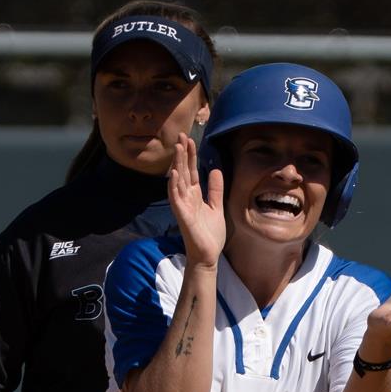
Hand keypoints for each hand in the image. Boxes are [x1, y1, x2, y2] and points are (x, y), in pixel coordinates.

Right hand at [168, 134, 224, 268]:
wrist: (208, 255)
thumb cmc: (210, 234)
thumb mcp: (216, 207)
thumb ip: (215, 190)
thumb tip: (214, 170)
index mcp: (195, 195)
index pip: (191, 171)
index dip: (190, 155)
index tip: (190, 139)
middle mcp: (186, 198)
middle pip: (183, 171)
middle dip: (182, 154)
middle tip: (181, 135)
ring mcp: (183, 206)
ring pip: (178, 181)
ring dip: (177, 164)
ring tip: (177, 148)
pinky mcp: (182, 216)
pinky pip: (176, 199)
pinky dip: (174, 186)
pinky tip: (174, 174)